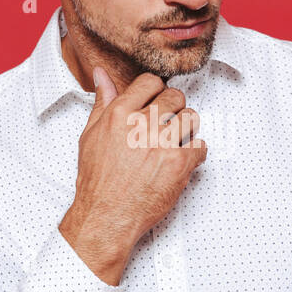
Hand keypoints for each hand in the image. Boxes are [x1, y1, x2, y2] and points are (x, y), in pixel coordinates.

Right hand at [59, 67, 206, 284]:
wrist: (106, 216)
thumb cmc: (98, 182)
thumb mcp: (91, 136)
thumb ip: (102, 102)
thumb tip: (102, 76)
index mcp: (119, 115)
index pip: (150, 82)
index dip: (157, 91)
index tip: (157, 102)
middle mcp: (141, 126)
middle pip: (175, 97)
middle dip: (174, 109)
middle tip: (168, 125)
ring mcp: (161, 145)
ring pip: (192, 118)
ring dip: (187, 129)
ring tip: (176, 142)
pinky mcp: (178, 164)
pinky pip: (201, 146)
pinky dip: (195, 153)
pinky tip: (182, 160)